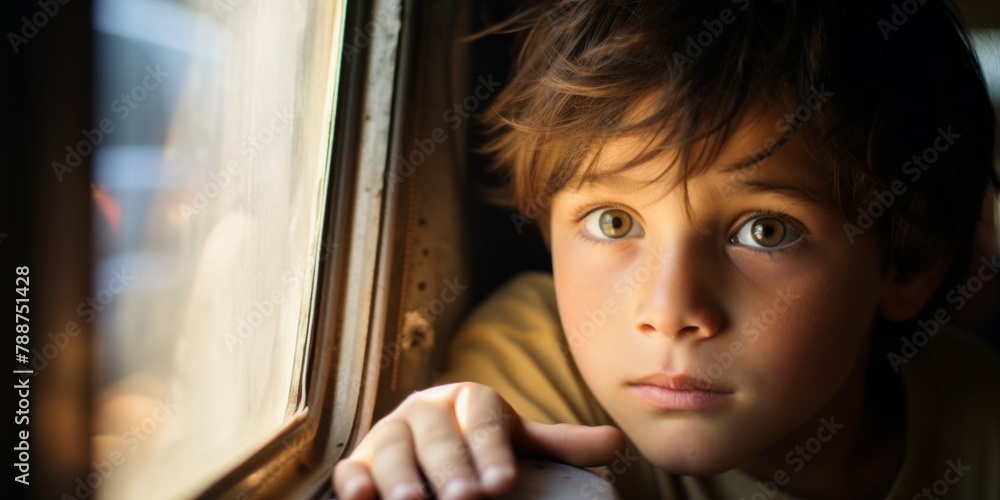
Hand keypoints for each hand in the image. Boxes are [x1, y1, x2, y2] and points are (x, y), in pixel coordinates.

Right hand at [332, 382, 624, 499]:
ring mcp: (391, 433)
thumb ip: (561, 445)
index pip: (481, 420)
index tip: (503, 483)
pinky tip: (361, 495)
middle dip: (449, 467)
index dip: (490, 450)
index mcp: (469, 400)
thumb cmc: (480, 448)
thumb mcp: (519, 443)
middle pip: (436, 435)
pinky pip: (354, 466)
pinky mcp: (363, 459)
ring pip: (393, 449)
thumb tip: (617, 442)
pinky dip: (355, 480)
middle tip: (464, 497)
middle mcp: (426, 410)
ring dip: (401, 475)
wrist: (430, 448)